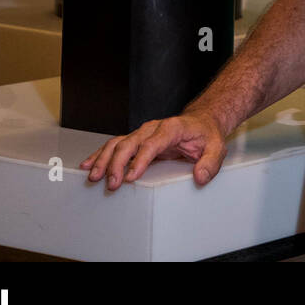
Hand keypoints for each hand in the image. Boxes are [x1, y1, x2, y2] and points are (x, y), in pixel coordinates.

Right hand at [80, 110, 227, 189]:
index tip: (132, 176)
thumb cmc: (206, 135)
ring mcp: (143, 134)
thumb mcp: (216, 147)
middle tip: (112, 183)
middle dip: (118, 163)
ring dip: (104, 159)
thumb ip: (210, 163)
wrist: (202, 121)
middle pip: (130, 143)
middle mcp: (153, 129)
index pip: (153, 144)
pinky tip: (89, 165)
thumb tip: (200, 177)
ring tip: (94, 176)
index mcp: (172, 128)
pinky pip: (115, 146)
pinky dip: (101, 155)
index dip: (141, 160)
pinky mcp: (137, 140)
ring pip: (118, 143)